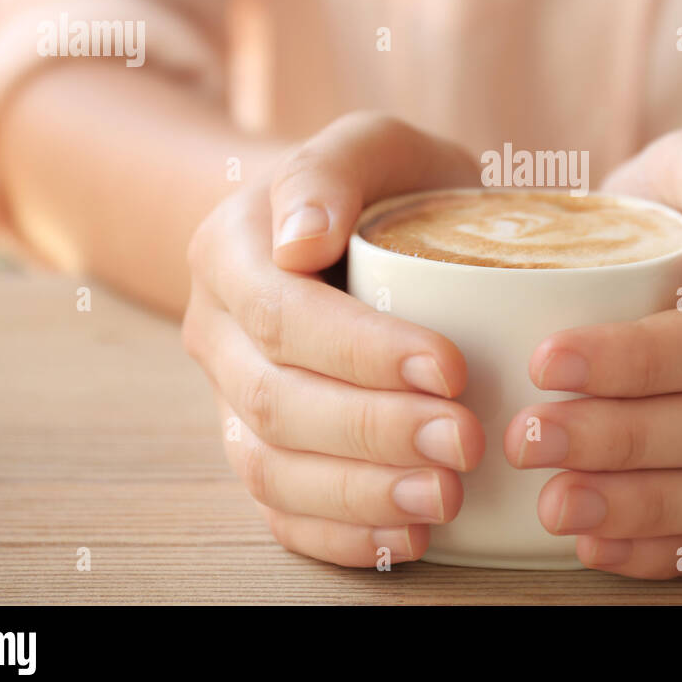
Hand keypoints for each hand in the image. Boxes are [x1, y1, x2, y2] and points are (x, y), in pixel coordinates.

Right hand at [182, 112, 484, 565]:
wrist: (345, 231)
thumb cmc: (378, 185)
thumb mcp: (369, 144)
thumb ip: (333, 169)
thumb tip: (301, 240)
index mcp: (231, 253)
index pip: (284, 314)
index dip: (363, 350)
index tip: (450, 366)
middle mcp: (216, 333)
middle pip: (275, 401)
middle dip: (373, 429)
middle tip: (465, 441)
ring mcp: (230, 398)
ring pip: (269, 467)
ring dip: (358, 493)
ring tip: (443, 497)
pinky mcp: (258, 448)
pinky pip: (278, 509)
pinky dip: (338, 535)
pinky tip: (409, 537)